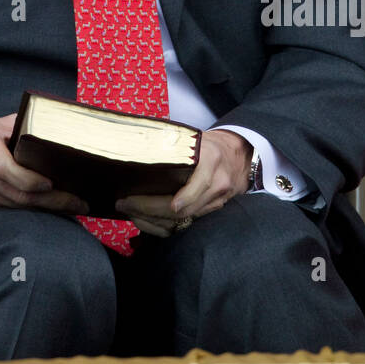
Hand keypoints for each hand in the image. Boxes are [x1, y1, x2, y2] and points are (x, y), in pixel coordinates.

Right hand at [0, 114, 89, 214]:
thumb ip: (22, 126)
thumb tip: (56, 128)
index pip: (4, 168)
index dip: (28, 179)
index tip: (50, 183)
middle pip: (17, 193)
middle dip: (52, 200)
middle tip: (79, 201)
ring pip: (16, 206)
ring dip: (47, 207)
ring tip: (74, 205)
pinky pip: (9, 211)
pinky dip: (32, 211)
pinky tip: (51, 208)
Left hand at [116, 129, 251, 237]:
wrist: (242, 156)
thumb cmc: (211, 144)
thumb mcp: (194, 138)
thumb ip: (174, 145)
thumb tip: (137, 148)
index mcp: (211, 161)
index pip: (193, 188)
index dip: (167, 200)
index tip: (136, 199)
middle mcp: (217, 185)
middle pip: (183, 209)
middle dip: (149, 210)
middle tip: (123, 204)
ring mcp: (217, 202)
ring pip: (183, 221)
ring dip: (153, 221)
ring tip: (130, 213)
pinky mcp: (211, 211)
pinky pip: (186, 224)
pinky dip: (164, 225)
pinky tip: (145, 221)